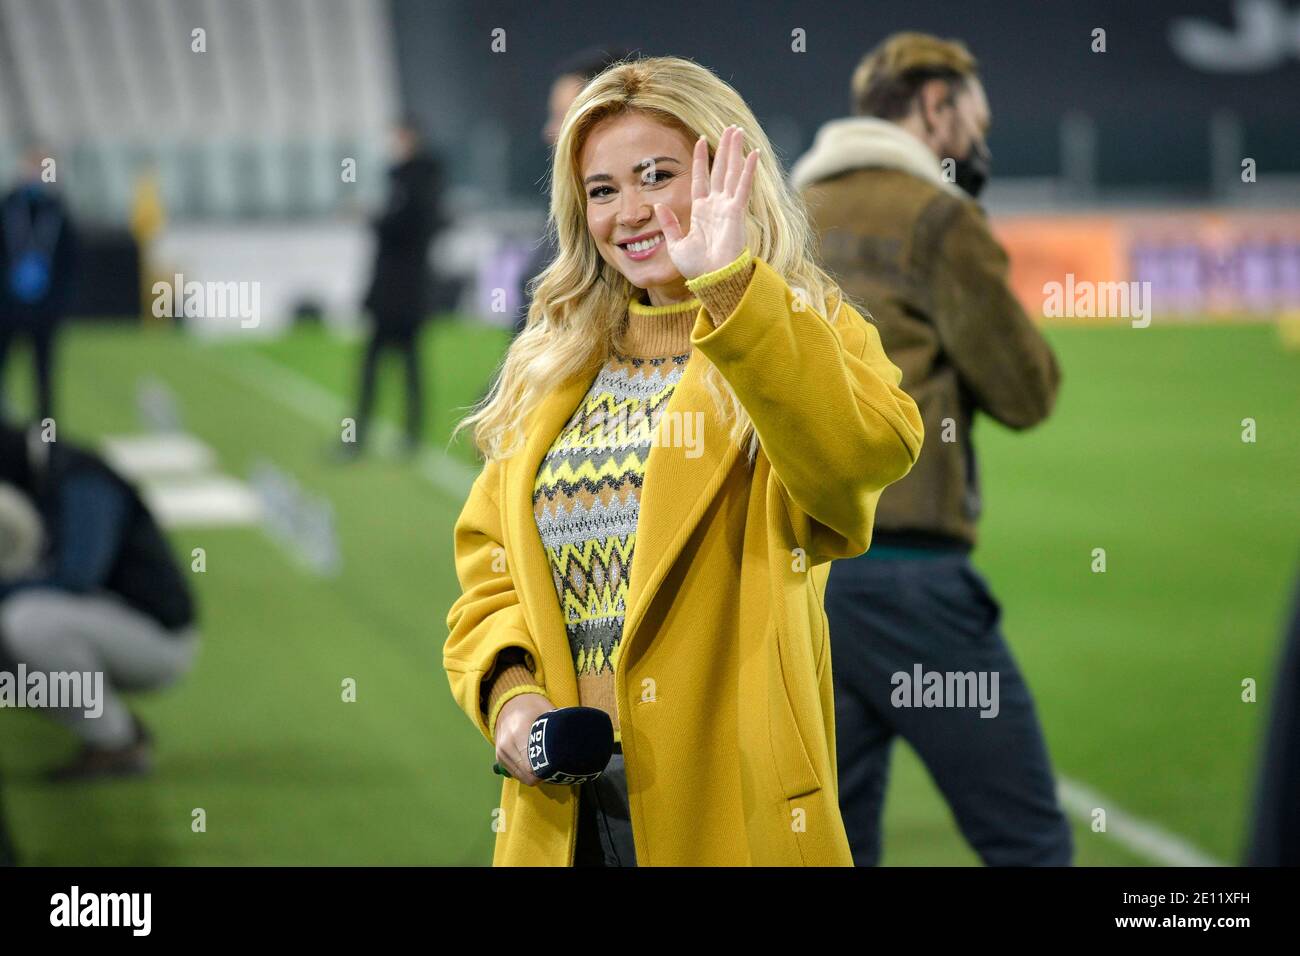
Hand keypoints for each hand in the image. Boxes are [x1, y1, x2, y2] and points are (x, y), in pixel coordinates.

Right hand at [494, 692, 552, 785]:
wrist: (511, 703)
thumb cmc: (535, 709)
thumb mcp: (548, 715)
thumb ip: (558, 733)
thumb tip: (575, 749)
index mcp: (519, 732)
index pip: (532, 767)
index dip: (548, 771)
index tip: (559, 766)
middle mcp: (507, 744)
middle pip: (528, 775)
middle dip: (543, 774)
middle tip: (556, 766)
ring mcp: (501, 752)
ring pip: (522, 777)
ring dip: (535, 774)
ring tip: (546, 762)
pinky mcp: (499, 757)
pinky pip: (516, 774)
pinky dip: (526, 772)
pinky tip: (535, 762)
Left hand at [654, 124, 758, 280]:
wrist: (712, 280)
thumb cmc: (697, 268)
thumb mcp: (675, 244)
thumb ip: (669, 224)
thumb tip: (658, 206)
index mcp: (702, 212)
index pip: (701, 179)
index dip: (702, 160)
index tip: (701, 140)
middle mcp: (717, 206)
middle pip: (720, 171)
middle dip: (725, 149)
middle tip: (730, 129)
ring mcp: (728, 208)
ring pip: (732, 173)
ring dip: (736, 152)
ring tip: (738, 132)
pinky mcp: (737, 212)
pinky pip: (743, 187)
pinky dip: (748, 170)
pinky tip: (753, 153)